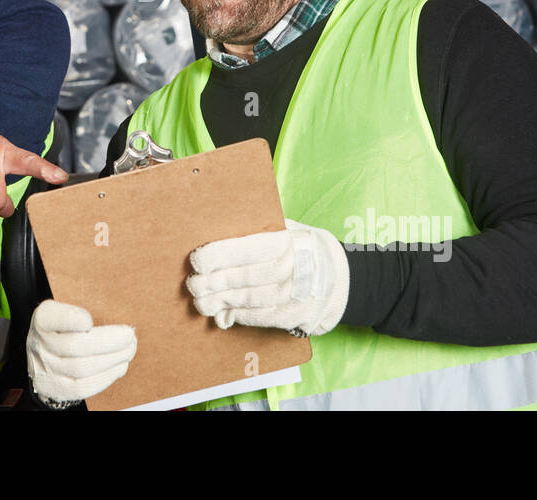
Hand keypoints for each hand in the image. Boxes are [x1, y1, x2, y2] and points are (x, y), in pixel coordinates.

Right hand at [26, 300, 136, 406]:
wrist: (46, 360)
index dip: (70, 319)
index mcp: (43, 319)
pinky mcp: (57, 389)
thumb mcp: (67, 311)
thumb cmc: (66, 329)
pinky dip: (106, 377)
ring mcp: (47, 369)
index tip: (89, 320)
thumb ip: (85, 309)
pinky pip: (83, 387)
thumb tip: (117, 309)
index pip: (50, 318)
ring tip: (129, 350)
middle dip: (108, 342)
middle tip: (129, 335)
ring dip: (112, 359)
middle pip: (74, 346)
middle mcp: (40, 344)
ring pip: (82, 368)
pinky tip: (120, 366)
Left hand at [185, 220, 349, 336]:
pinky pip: (258, 316)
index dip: (218, 256)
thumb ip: (266, 226)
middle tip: (192, 283)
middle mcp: (290, 269)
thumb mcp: (294, 229)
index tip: (197, 260)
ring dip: (219, 301)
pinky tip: (222, 312)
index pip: (246, 249)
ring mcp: (292, 296)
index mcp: (287, 242)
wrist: (344, 282)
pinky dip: (237, 315)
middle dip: (212, 282)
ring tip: (200, 301)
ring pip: (246, 299)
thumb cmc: (310, 250)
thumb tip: (226, 220)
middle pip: (242, 277)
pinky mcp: (293, 316)